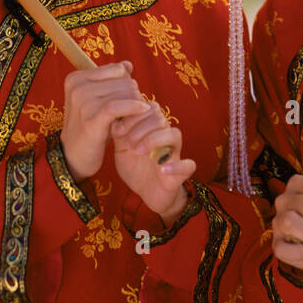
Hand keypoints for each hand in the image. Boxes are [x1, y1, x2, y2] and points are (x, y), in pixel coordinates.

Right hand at [60, 61, 150, 180]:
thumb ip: (111, 81)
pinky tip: (143, 109)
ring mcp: (82, 102)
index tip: (126, 99)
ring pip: (125, 93)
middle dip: (132, 96)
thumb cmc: (89, 126)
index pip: (117, 70)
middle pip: (124, 81)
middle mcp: (77, 87)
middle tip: (129, 113)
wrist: (74, 156)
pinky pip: (119, 106)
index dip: (127, 84)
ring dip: (135, 105)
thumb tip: (128, 65)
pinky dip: (134, 106)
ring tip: (130, 118)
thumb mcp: (97, 100)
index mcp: (76, 78)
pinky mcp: (91, 119)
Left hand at [112, 99, 196, 222]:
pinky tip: (162, 169)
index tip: (118, 129)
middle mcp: (166, 138)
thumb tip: (114, 118)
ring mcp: (175, 154)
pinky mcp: (182, 172)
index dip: (134, 115)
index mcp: (153, 129)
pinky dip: (176, 166)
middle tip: (127, 143)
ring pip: (174, 135)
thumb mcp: (123, 150)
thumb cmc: (136, 168)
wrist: (148, 193)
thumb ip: (119, 134)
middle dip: (141, 128)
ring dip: (154, 140)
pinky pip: (188, 165)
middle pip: (161, 119)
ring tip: (138, 151)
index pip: (150, 108)